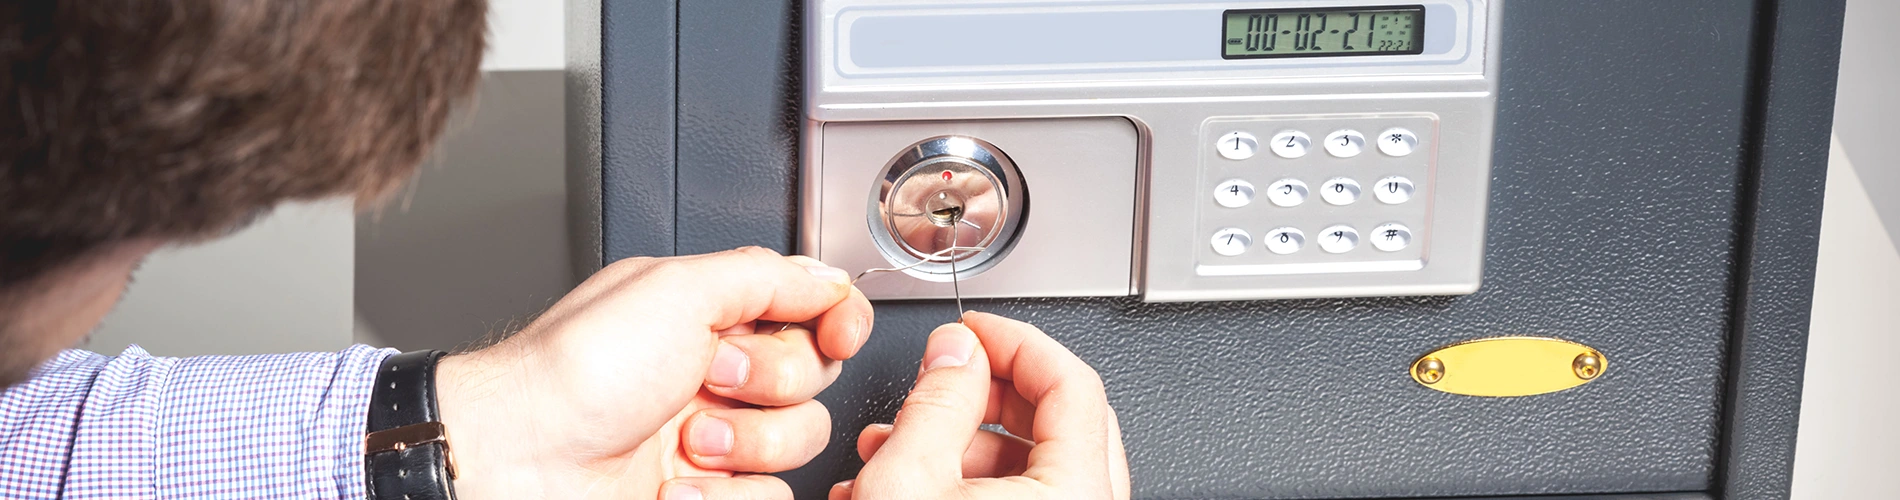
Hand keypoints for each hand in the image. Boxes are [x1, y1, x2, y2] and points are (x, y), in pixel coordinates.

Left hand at [433, 247, 874, 498]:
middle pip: (815, 377)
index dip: (837, 320)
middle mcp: (717, 374)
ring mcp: (714, 438)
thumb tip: (825, 276)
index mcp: (711, 314)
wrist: (518, 461)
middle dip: (773, 382)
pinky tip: (672, 483)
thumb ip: (764, 276)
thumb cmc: (572, 373)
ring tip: (686, 440)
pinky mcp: (707, 493)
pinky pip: (766, 499)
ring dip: (748, 443)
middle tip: (715, 379)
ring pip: (799, 443)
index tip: (835, 332)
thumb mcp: (674, 290)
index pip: (811, 309)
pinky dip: (722, 496)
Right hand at [836, 312, 1130, 499]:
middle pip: (1061, 421)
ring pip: (1031, 467)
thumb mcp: (907, 479)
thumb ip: (937, 401)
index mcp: (1075, 493)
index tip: (975, 328)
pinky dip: (966, 484)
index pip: (1073, 382)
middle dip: (986, 392)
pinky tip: (903, 483)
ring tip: (893, 443)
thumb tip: (955, 350)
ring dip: (960, 444)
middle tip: (943, 375)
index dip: (1016, 340)